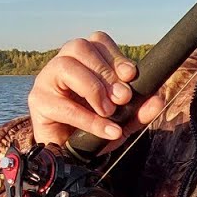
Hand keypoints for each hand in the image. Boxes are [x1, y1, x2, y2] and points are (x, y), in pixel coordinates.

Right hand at [28, 32, 165, 146]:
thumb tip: (158, 99)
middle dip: (106, 71)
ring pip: (66, 65)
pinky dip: (89, 119)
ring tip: (109, 111)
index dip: (115, 55)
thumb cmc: (94, 128)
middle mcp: (63, 64)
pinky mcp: (38, 102)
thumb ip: (139, 109)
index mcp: (83, 60)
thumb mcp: (123, 119)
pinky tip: (107, 130)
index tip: (130, 75)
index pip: (97, 40)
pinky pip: (63, 105)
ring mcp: (46, 80)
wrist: (70, 156)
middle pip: (80, 47)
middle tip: (122, 98)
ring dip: (93, 87)